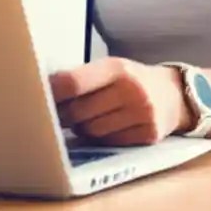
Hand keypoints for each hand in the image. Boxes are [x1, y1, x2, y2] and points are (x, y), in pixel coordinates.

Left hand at [49, 57, 191, 146]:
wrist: (175, 94)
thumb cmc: (131, 80)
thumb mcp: (111, 69)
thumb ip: (82, 78)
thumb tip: (42, 91)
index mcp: (116, 68)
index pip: (73, 82)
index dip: (51, 94)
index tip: (34, 97)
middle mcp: (131, 90)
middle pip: (79, 112)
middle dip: (62, 116)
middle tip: (53, 115)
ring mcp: (142, 113)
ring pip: (92, 131)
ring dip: (81, 128)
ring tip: (83, 119)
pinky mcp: (148, 134)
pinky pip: (109, 142)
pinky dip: (100, 138)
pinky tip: (103, 127)